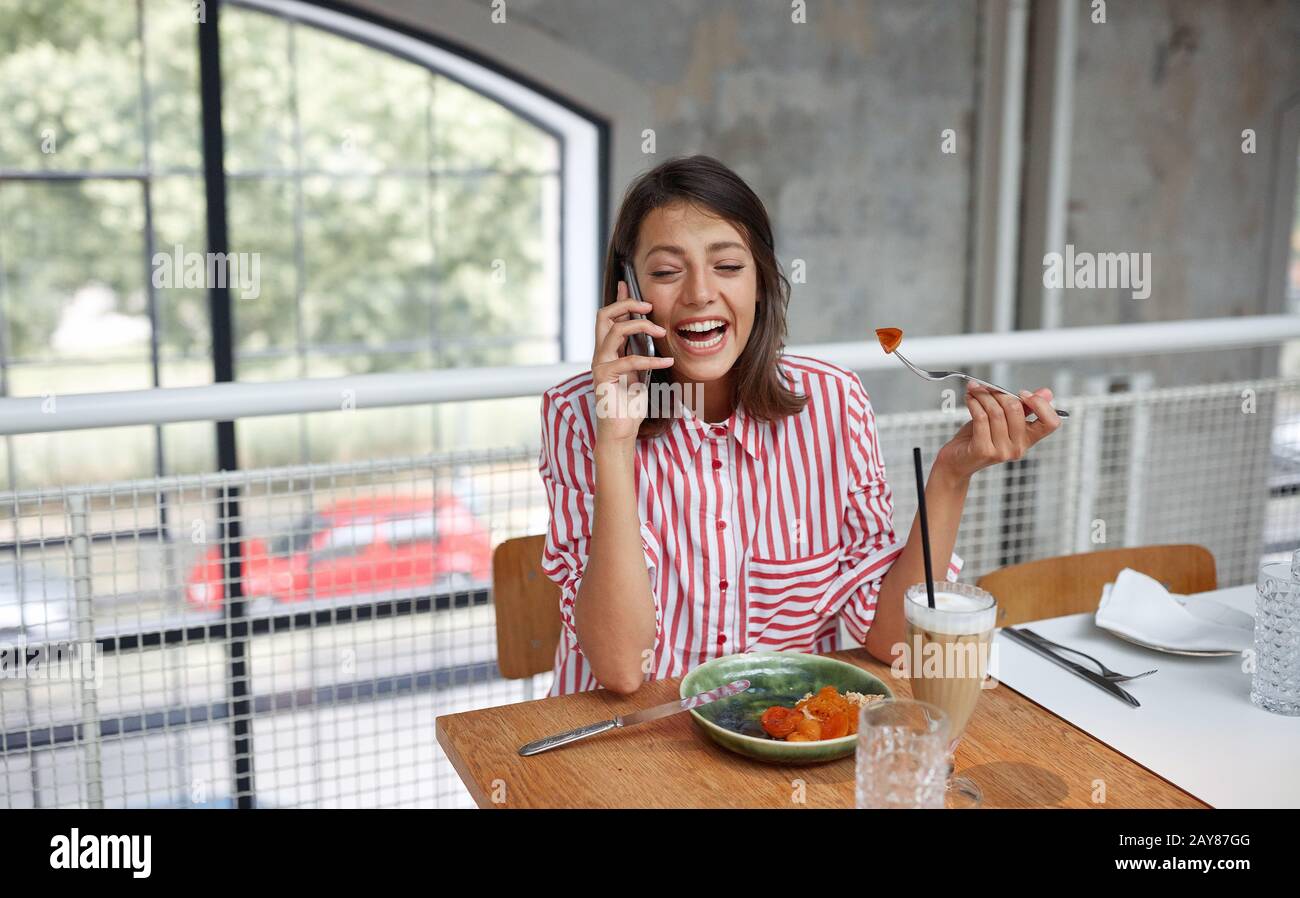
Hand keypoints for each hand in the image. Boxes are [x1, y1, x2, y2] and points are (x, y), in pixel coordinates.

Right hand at [591, 280, 675, 444]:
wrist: (621, 430)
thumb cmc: (631, 404)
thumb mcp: (640, 373)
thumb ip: (640, 353)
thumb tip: (651, 335)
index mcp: (608, 351)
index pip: (609, 317)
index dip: (619, 300)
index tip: (628, 285)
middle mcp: (600, 354)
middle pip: (604, 315)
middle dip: (626, 305)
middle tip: (648, 306)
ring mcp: (599, 364)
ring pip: (614, 331)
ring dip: (639, 326)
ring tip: (660, 331)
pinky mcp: (603, 377)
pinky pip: (628, 360)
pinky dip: (651, 359)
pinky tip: (667, 362)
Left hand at [935, 383, 1061, 480]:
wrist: (957, 461)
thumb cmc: (978, 438)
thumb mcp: (1004, 422)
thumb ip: (1024, 408)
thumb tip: (1046, 392)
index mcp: (1028, 440)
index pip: (1051, 423)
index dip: (1041, 405)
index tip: (1024, 394)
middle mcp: (1018, 448)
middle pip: (1015, 409)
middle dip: (999, 393)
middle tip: (986, 388)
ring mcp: (1002, 451)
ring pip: (996, 412)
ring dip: (982, 396)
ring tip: (975, 391)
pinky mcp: (984, 450)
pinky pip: (981, 418)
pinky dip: (974, 403)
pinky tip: (970, 398)